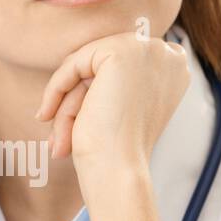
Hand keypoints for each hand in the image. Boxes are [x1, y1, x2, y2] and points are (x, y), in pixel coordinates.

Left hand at [34, 31, 190, 198]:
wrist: (120, 171)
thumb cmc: (118, 151)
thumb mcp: (122, 107)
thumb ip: (112, 80)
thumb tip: (77, 65)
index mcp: (174, 69)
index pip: (122, 68)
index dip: (94, 93)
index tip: (77, 123)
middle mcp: (168, 54)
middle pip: (104, 67)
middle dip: (77, 101)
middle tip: (59, 140)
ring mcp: (147, 49)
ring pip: (87, 66)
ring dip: (67, 105)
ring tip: (57, 142)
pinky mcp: (121, 51)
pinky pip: (75, 62)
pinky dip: (56, 89)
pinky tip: (46, 114)